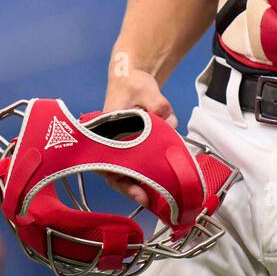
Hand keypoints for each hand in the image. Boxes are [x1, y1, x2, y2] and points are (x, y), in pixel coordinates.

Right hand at [101, 66, 178, 207]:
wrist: (133, 76)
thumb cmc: (132, 83)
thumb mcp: (145, 90)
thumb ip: (157, 106)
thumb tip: (169, 122)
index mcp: (107, 130)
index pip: (108, 162)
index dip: (121, 180)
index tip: (136, 191)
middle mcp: (113, 141)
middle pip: (118, 171)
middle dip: (132, 187)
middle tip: (148, 199)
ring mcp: (126, 143)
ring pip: (131, 168)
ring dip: (143, 180)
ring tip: (159, 194)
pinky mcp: (138, 142)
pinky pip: (144, 159)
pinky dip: (154, 167)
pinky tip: (166, 175)